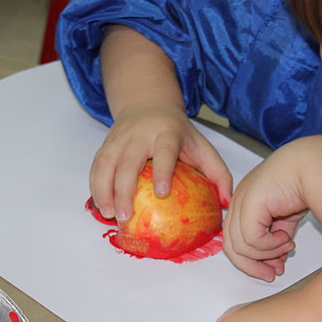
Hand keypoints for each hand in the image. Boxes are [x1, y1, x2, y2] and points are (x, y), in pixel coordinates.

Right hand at [89, 105, 231, 222]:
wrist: (148, 104)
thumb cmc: (178, 133)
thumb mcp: (202, 146)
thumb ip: (218, 173)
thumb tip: (226, 202)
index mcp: (167, 132)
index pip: (165, 151)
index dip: (163, 171)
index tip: (162, 192)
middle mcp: (140, 134)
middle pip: (128, 162)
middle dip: (124, 191)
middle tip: (125, 217)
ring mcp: (119, 138)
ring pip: (105, 164)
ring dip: (103, 191)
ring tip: (109, 215)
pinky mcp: (105, 144)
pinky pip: (96, 166)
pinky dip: (95, 186)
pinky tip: (100, 205)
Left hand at [223, 147, 310, 280]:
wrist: (311, 166)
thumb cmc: (302, 182)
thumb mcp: (286, 216)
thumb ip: (277, 236)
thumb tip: (277, 258)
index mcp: (243, 203)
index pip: (235, 240)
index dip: (251, 260)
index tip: (271, 270)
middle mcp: (237, 202)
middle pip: (232, 248)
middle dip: (253, 265)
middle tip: (272, 272)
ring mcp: (240, 202)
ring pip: (240, 247)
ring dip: (267, 254)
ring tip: (287, 246)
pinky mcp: (248, 205)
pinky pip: (251, 240)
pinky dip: (270, 246)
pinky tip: (286, 238)